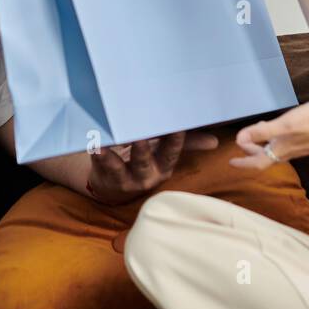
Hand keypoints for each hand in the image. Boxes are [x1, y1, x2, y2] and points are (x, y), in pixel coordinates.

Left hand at [85, 131, 218, 204]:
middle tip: (141, 137)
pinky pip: (99, 166)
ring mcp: (124, 178)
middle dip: (143, 150)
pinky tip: (93, 145)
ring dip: (113, 156)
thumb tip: (214, 140)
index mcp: (163, 166)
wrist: (112, 185)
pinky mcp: (104, 177)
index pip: (171, 152)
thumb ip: (187, 144)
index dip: (174, 140)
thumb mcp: (164, 153)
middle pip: (145, 161)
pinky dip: (96, 156)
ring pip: (119, 167)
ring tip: (107, 144)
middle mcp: (146, 174)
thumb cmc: (141, 160)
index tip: (176, 124)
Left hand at [231, 97, 308, 168]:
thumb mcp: (287, 123)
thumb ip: (263, 131)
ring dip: (264, 145)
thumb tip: (240, 139)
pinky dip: (277, 138)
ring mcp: (303, 145)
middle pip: (267, 156)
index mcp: (283, 148)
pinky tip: (280, 128)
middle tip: (241, 146)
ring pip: (278, 150)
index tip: (231, 162)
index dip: (243, 162)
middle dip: (252, 152)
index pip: (258, 161)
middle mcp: (292, 150)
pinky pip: (288, 143)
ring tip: (256, 135)